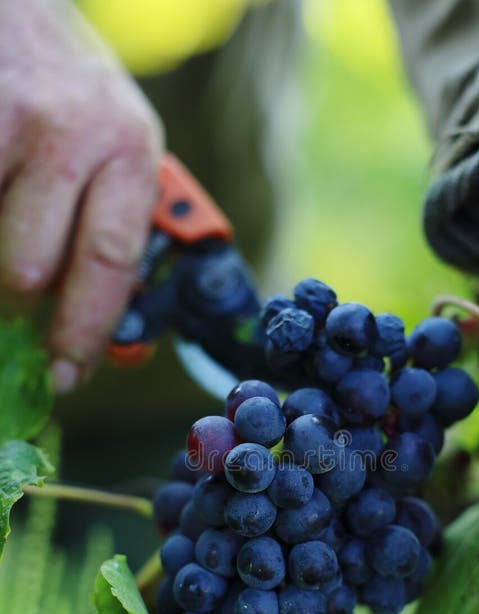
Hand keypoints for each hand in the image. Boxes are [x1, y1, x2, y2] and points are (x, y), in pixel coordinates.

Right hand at [0, 0, 162, 391]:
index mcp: (130, 151)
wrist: (16, 4)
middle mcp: (74, 132)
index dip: (82, 333)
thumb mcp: (115, 145)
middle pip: (30, 269)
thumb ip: (112, 226)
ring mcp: (9, 117)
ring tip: (5, 223)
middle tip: (12, 301)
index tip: (65, 376)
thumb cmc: (65, 88)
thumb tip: (105, 332)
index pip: (109, 264)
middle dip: (13, 302)